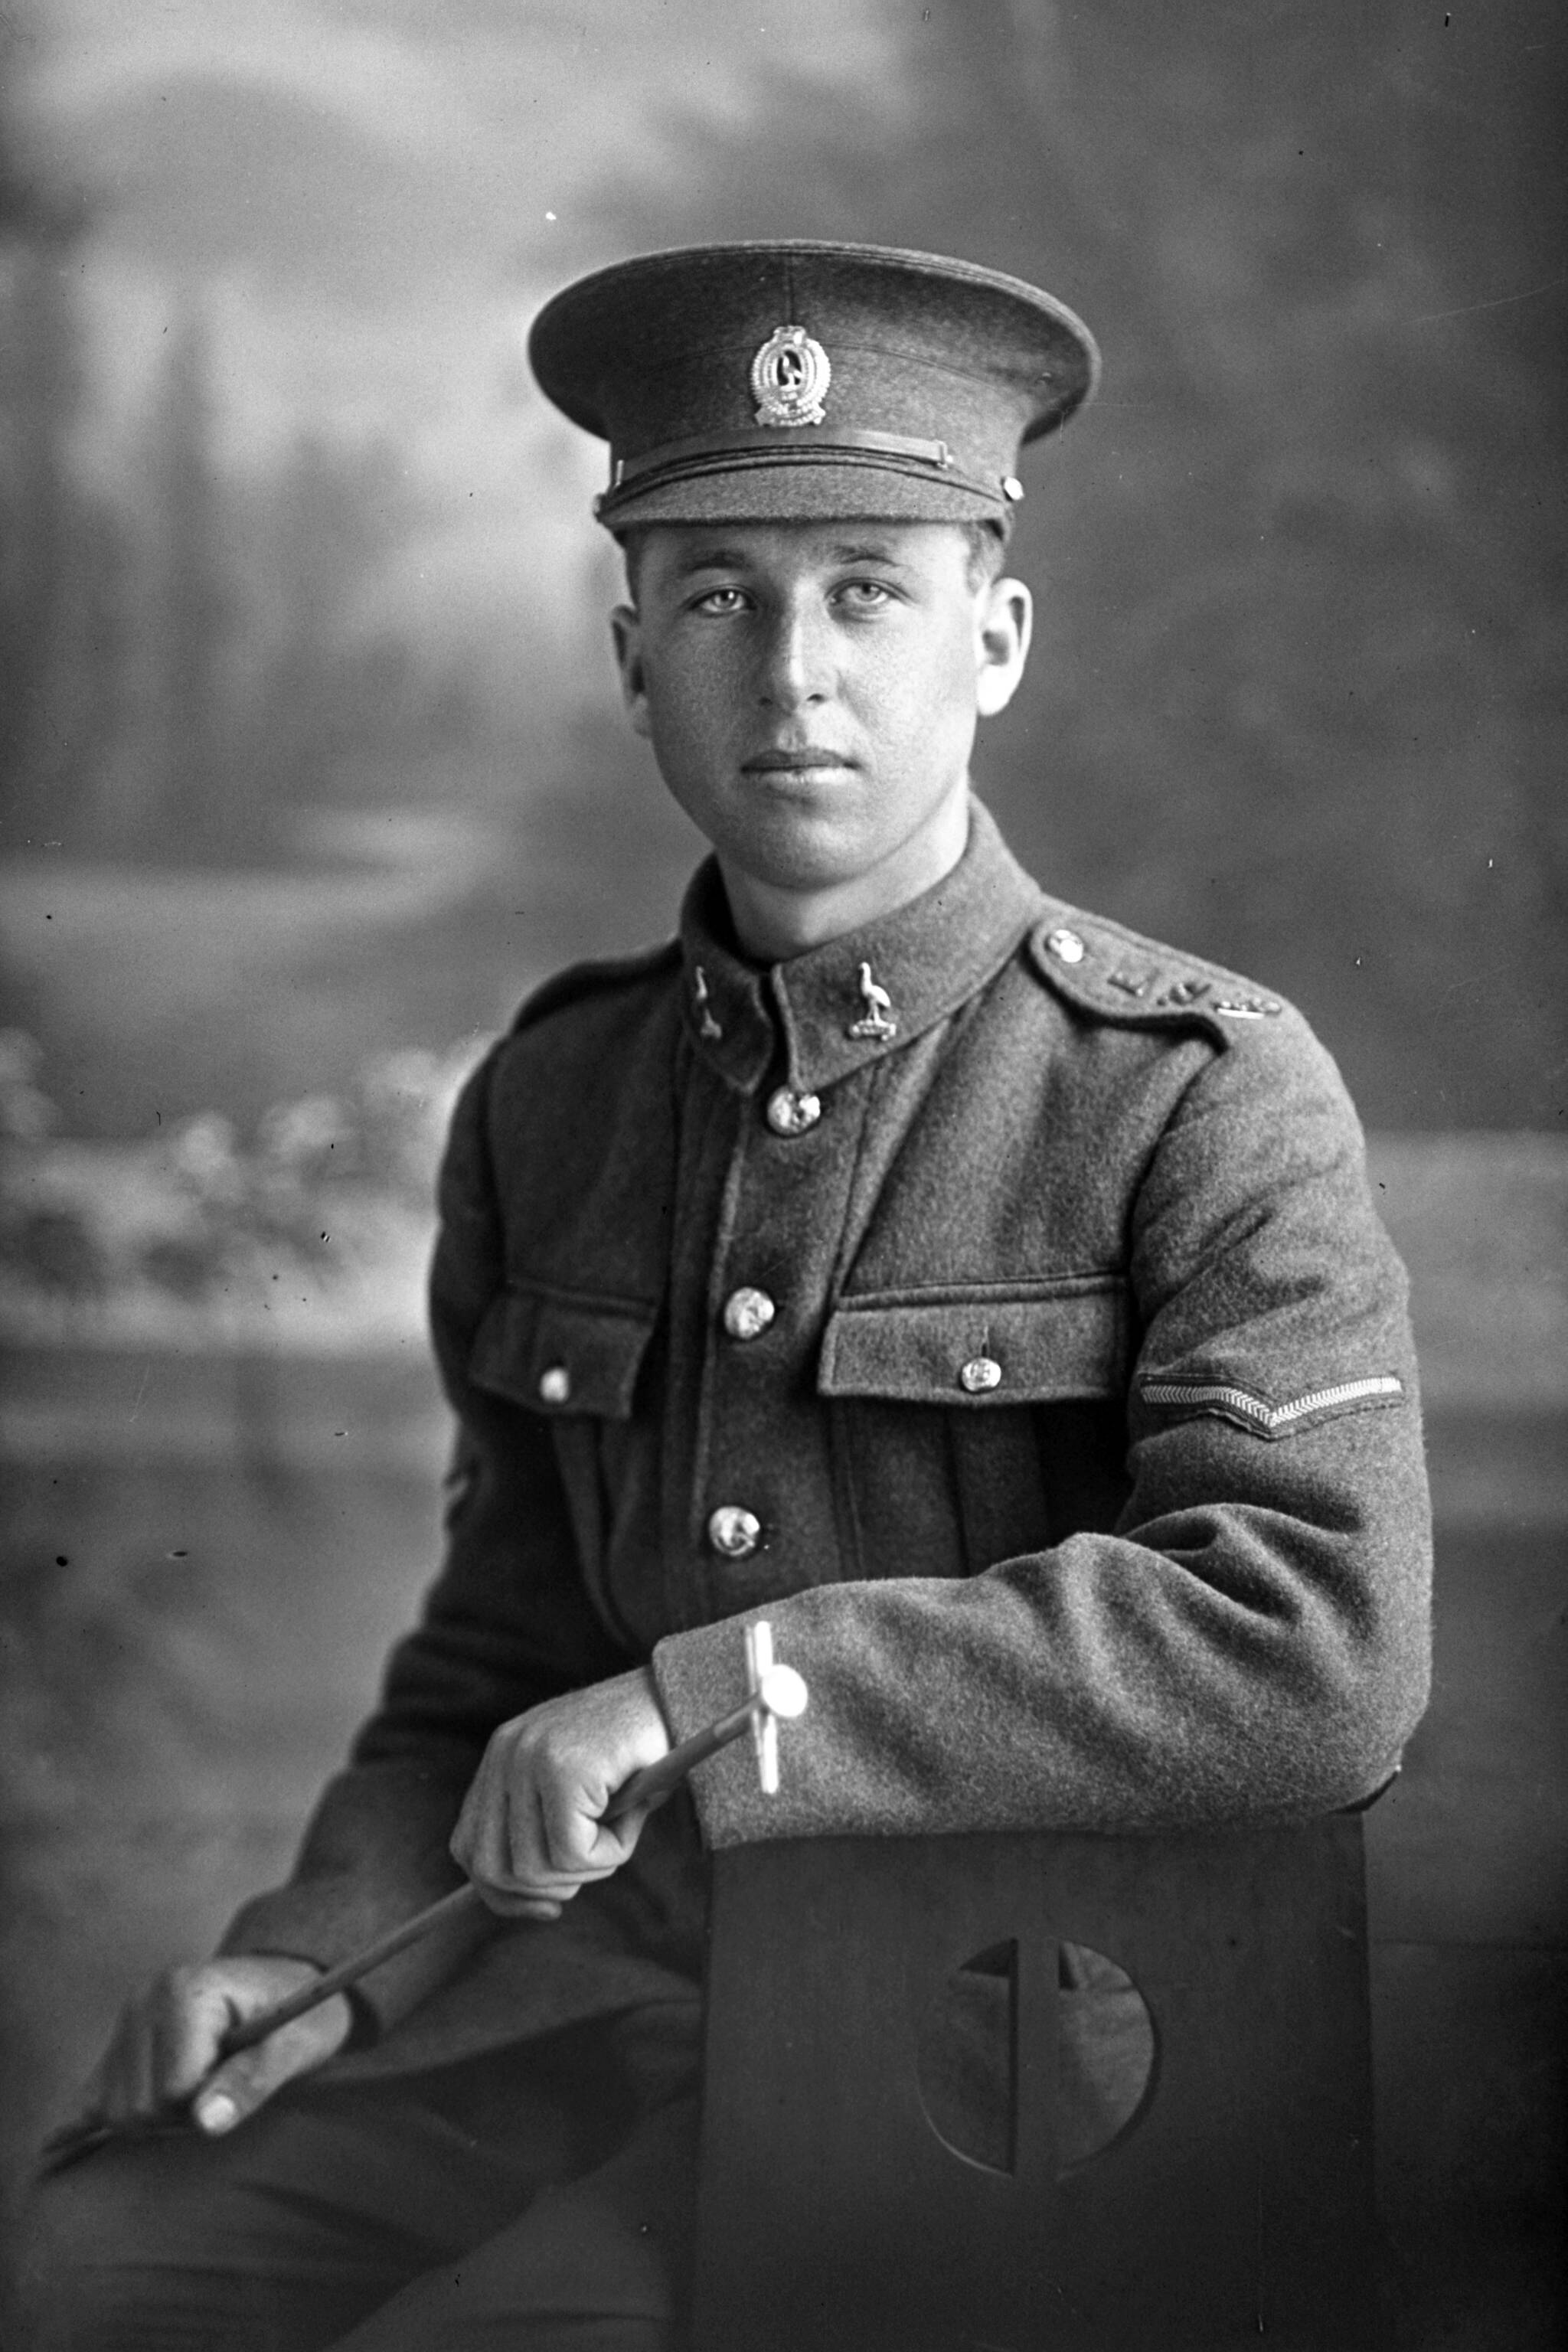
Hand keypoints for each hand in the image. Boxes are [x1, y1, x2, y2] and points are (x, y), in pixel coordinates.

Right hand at [74, 1956, 350, 2137]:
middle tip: (224, 2087)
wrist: (294, 1984)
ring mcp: (127, 2019)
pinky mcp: (120, 2041)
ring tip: (203, 2087)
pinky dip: (89, 2121)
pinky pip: (90, 2097)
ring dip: (160, 2118)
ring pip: (117, 2112)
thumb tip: (206, 2123)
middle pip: (139, 2105)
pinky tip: (61, 2148)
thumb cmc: (305, 2014)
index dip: (210, 2103)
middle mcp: (146, 1998)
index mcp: (187, 1991)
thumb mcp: (298, 2045)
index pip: (174, 2089)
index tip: (241, 2079)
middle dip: (183, 2115)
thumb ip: (253, 2080)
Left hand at [451, 1667, 671, 1919]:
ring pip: (534, 1868)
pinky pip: (572, 1854)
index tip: (546, 1905)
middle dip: (543, 1891)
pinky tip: (632, 1817)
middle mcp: (507, 1753)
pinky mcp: (565, 1769)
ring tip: (620, 1828)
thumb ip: (545, 1828)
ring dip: (586, 1868)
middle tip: (591, 1867)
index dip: (501, 1892)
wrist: (684, 1695)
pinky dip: (608, 1853)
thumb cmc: (641, 1749)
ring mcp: (532, 1759)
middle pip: (491, 1867)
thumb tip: (533, 1899)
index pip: (468, 1846)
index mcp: (503, 1755)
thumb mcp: (580, 1788)